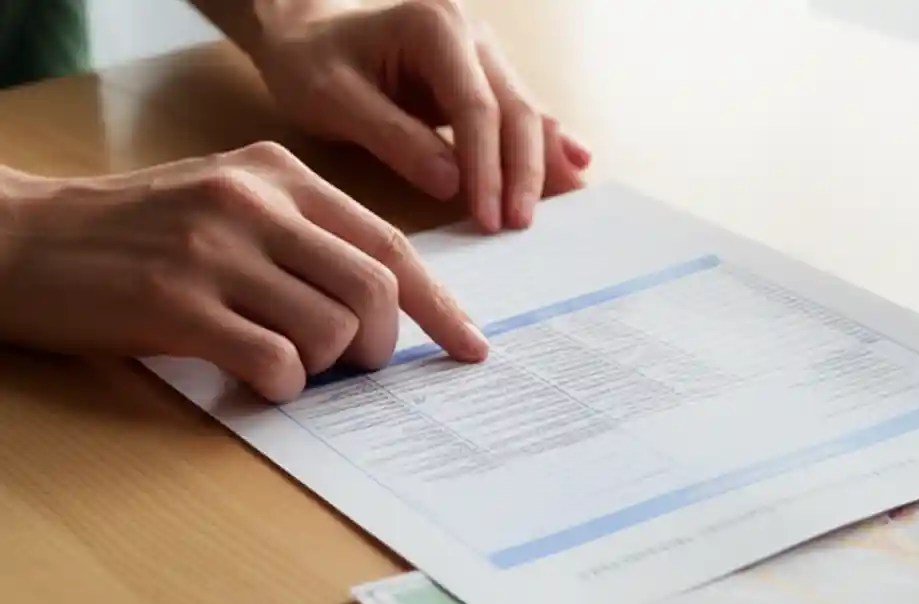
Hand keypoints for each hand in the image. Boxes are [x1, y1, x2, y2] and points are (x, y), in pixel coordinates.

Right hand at [0, 142, 488, 402]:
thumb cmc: (138, 233)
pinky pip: (275, 363)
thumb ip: (305, 238)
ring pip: (331, 331)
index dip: (440, 304)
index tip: (471, 346)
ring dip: (325, 369)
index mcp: (279, 174)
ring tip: (288, 365)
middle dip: (381, 347)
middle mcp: (254, 202)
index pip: (390, 244)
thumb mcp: (229, 202)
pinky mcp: (176, 303)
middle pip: (374, 291)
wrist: (22, 239)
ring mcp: (215, 250)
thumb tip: (388, 309)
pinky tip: (257, 381)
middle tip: (356, 367)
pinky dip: (282, 387)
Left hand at [246, 0, 591, 231]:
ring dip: (543, 163)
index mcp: (434, 27)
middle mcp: (470, 33)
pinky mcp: (485, 75)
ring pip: (528, 111)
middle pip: (515, 109)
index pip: (476, 108)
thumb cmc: (309, 61)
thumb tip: (451, 183)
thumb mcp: (332, 98)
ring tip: (560, 209)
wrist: (304, 29)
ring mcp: (483, 52)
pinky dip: (549, 142)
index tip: (489, 220)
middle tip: (520, 226)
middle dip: (523, 173)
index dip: (488, 168)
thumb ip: (393, 137)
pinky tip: (577, 165)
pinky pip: (521, 111)